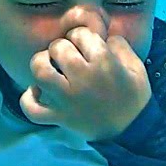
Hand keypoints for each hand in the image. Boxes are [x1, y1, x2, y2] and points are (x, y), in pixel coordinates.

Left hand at [19, 26, 150, 140]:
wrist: (130, 131)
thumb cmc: (134, 96)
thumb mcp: (136, 66)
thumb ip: (120, 45)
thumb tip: (102, 35)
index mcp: (104, 64)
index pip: (81, 34)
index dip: (82, 35)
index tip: (86, 44)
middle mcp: (82, 79)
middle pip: (58, 48)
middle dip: (63, 46)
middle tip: (69, 55)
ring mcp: (67, 100)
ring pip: (40, 72)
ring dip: (41, 64)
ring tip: (49, 66)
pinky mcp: (58, 118)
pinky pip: (32, 109)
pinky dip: (29, 99)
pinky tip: (38, 91)